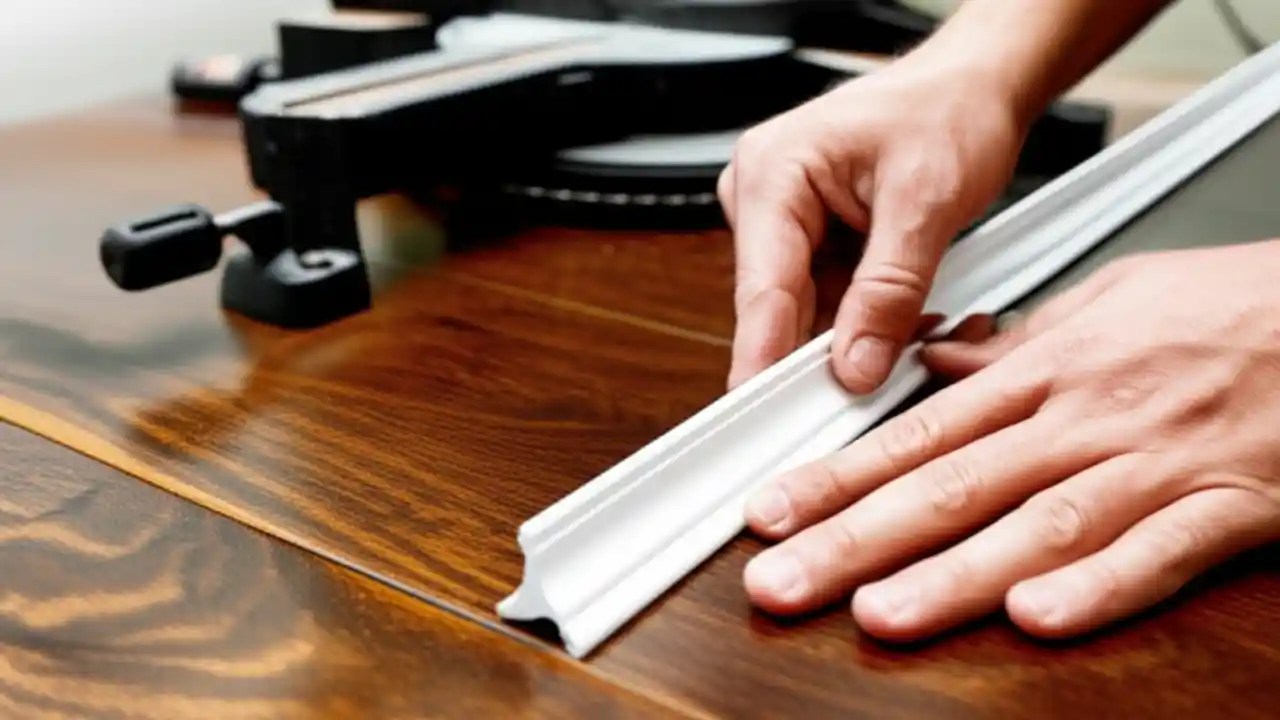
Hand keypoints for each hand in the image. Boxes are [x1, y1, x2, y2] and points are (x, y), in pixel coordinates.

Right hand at [718, 57, 1025, 392]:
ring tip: (916, 317)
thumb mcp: (927, 201)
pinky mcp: (809, 241)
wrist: (973, 87)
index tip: (766, 418)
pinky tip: (907, 312)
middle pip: (780, 308)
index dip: (766, 359)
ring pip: (808, 312)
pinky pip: (830, 302)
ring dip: (860, 331)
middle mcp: (764, 198)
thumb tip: (856, 364)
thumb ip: (889, 289)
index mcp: (773, 174)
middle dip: (832, 347)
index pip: (762, 290)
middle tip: (881, 374)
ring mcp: (783, 223)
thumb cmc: (947, 110)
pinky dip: (870, 317)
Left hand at [741, 243, 1279, 640]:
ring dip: (953, 574)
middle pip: (952, 485)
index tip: (771, 508)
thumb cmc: (1227, 306)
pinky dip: (1099, 586)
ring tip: (878, 612)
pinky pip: (1159, 553)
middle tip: (781, 579)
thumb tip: (941, 358)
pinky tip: (1037, 617)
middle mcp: (1083, 419)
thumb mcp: (1108, 301)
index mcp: (1047, 372)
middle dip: (856, 538)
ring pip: (1037, 525)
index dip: (835, 475)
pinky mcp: (1228, 506)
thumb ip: (1019, 341)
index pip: (916, 433)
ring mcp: (1152, 464)